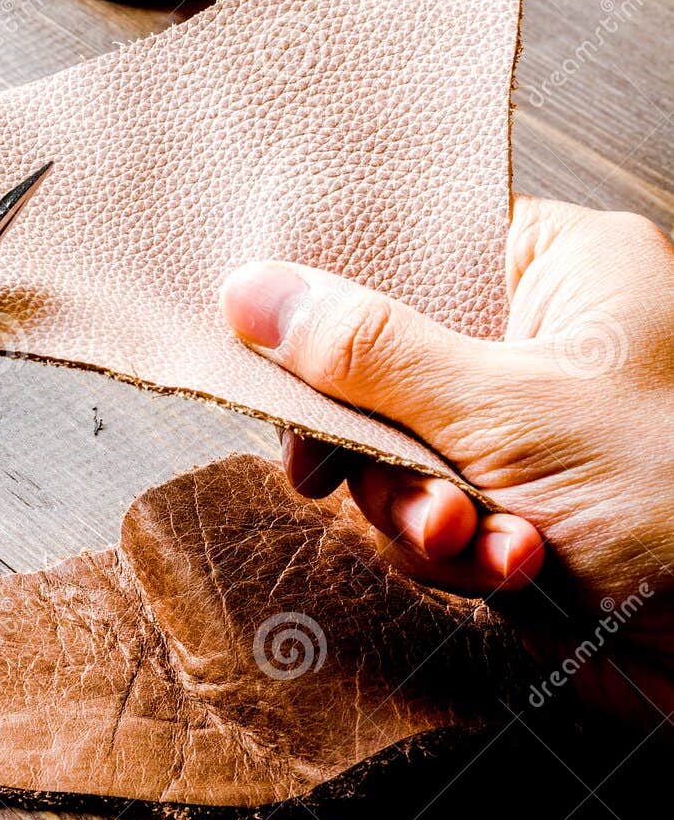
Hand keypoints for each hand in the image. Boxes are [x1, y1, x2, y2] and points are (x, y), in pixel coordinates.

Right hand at [222, 197, 673, 725]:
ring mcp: (538, 428)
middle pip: (387, 362)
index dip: (338, 294)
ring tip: (484, 546)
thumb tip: (254, 292)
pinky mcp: (529, 506)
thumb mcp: (508, 415)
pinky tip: (516, 575)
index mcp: (566, 270)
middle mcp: (549, 338)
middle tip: (388, 483)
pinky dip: (462, 554)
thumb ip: (368, 354)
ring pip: (404, 453)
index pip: (416, 245)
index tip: (271, 344)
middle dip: (389, 448)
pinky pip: (439, 514)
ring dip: (424, 514)